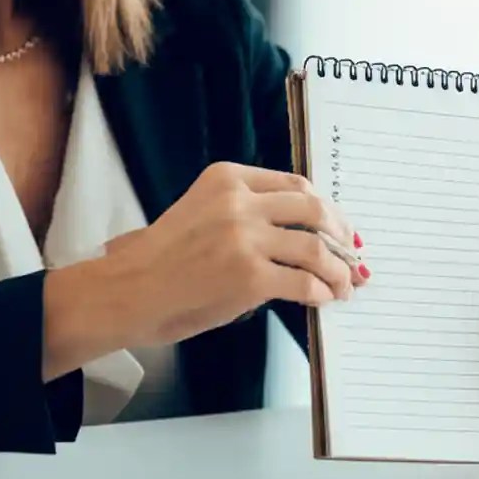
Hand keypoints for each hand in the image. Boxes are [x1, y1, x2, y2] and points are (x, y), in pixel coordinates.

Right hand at [44, 162, 367, 379]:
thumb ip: (247, 212)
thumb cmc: (161, 260)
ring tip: (344, 286)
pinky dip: (322, 293)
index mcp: (227, 178)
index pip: (295, 185)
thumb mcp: (203, 213)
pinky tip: (324, 300)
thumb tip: (304, 232)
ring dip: (339, 271)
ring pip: (316, 249)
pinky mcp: (249, 276)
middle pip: (314, 210)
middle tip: (352, 256)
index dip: (326, 209)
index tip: (340, 226)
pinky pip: (304, 282)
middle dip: (342, 235)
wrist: (126, 291)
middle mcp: (238, 202)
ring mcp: (244, 238)